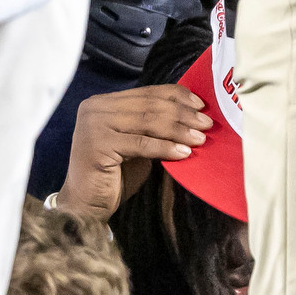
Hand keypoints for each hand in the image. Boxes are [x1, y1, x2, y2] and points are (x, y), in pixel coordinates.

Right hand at [57, 85, 210, 220]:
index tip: (202, 104)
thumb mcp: (138, 143)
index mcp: (104, 102)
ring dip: (178, 130)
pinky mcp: (97, 144)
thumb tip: (193, 116)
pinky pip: (141, 144)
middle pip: (149, 106)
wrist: (88, 202)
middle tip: (207, 124)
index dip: (177, 96)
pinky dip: (166, 147)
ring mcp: (94, 125)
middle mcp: (95, 108)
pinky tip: (185, 153)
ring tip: (201, 138)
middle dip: (183, 114)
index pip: (147, 93)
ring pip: (147, 122)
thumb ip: (153, 127)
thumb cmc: (117, 173)